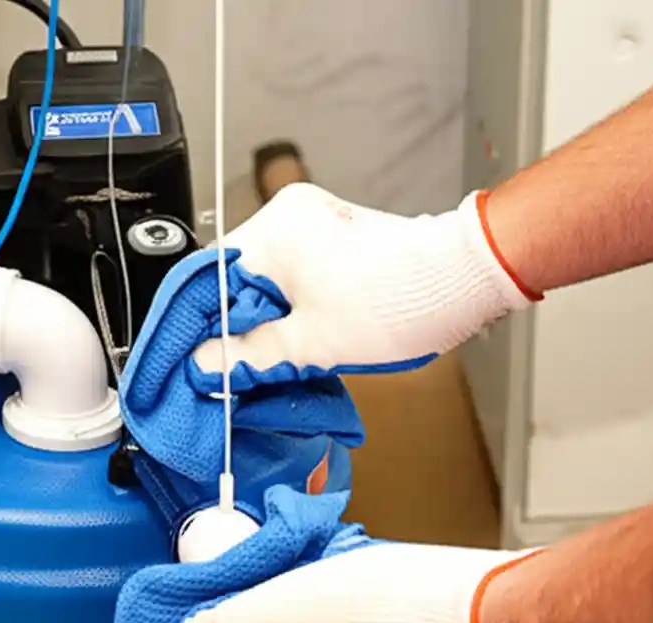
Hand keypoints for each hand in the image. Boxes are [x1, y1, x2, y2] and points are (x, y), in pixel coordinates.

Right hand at [193, 183, 534, 376]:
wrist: (467, 281)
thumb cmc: (400, 298)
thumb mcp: (311, 342)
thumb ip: (248, 355)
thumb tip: (206, 366)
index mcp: (273, 232)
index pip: (206, 278)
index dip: (192, 325)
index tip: (185, 360)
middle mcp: (288, 220)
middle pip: (233, 282)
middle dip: (230, 330)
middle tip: (224, 372)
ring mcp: (313, 229)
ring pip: (262, 286)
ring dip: (259, 325)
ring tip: (260, 364)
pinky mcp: (332, 244)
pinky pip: (290, 281)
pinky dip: (285, 314)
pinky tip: (290, 346)